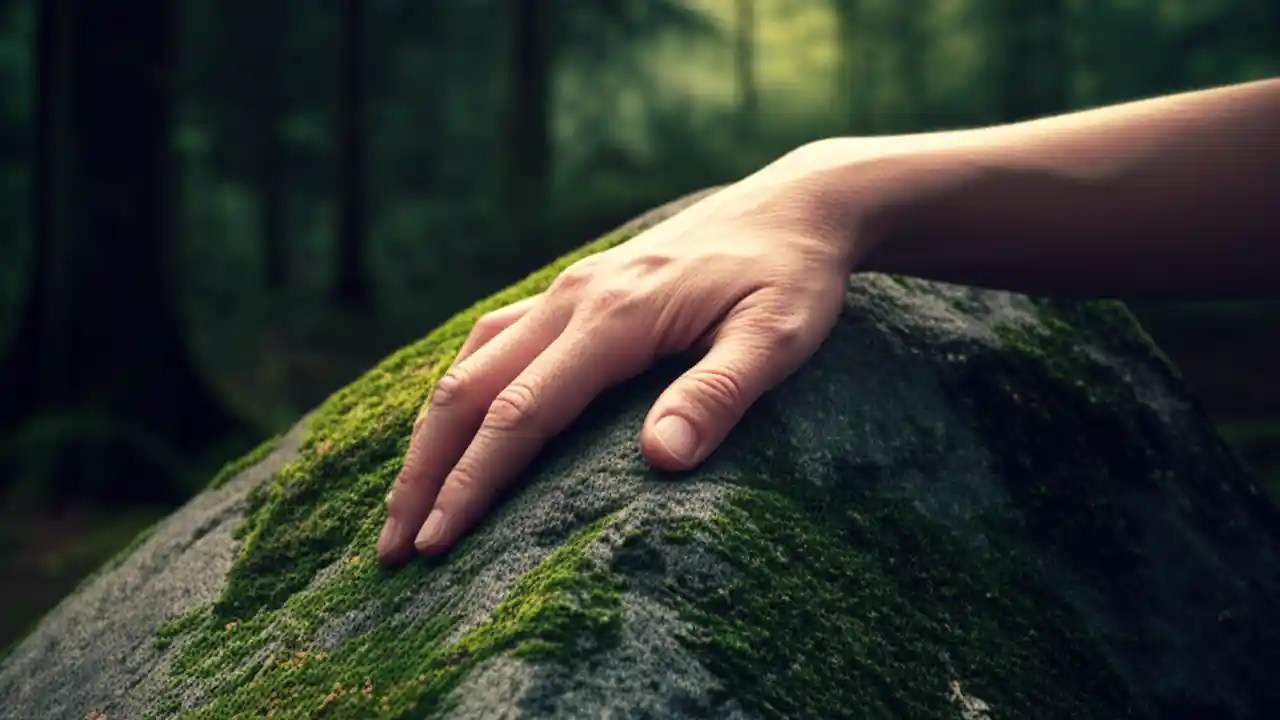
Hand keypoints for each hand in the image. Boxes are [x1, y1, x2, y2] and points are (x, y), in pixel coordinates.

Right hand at [376, 147, 862, 564]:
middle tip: (391, 550)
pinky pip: (494, 340)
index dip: (470, 482)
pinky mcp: (577, 292)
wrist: (794, 206)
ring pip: (470, 363)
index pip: (519, 412)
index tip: (433, 545)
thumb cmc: (792, 277)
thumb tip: (661, 460)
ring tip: (405, 503)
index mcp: (613, 316)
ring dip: (430, 435)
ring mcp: (569, 291)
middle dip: (423, 473)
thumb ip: (719, 394)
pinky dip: (458, 389)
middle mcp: (573, 299)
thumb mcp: (777, 337)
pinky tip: (453, 423)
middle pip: (468, 389)